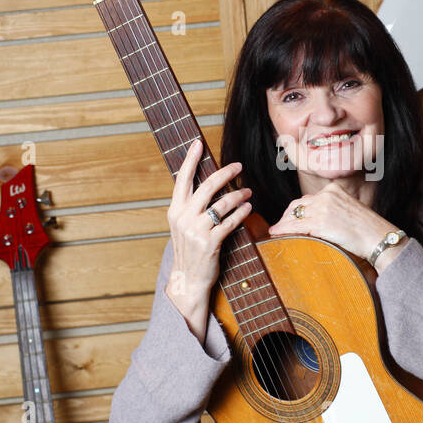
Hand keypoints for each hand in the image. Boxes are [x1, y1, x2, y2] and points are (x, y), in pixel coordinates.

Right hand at [165, 139, 251, 325]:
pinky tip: (248, 207)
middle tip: (239, 165)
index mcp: (174, 210)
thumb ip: (190, 205)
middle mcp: (183, 218)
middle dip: (225, 173)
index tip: (198, 143)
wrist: (188, 279)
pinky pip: (230, 222)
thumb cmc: (189, 249)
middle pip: (206, 187)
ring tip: (248, 191)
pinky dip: (241, 212)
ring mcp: (196, 231)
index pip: (182, 179)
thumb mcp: (183, 225)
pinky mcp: (210, 243)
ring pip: (222, 204)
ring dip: (238, 194)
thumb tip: (207, 182)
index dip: (190, 159)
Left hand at [267, 180, 390, 261]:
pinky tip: (276, 234)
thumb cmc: (368, 229)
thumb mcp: (350, 210)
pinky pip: (295, 226)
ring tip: (276, 232)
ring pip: (294, 216)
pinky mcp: (320, 222)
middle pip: (298, 205)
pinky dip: (282, 230)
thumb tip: (318, 220)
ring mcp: (322, 208)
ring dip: (283, 225)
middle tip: (280, 226)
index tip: (290, 218)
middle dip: (286, 216)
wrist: (378, 237)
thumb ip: (334, 209)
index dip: (296, 210)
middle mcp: (326, 195)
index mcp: (334, 190)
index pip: (308, 199)